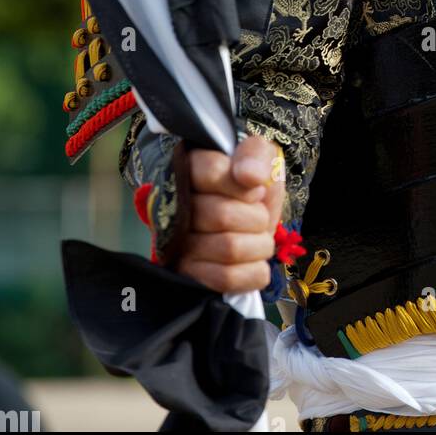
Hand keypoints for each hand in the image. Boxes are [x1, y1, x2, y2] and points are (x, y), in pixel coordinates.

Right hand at [175, 135, 284, 294]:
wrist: (248, 225)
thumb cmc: (251, 188)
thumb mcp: (259, 159)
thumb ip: (255, 155)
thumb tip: (250, 176)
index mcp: (189, 169)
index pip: (211, 172)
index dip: (242, 185)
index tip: (255, 191)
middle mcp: (175, 208)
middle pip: (223, 215)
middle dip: (256, 217)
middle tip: (257, 217)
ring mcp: (178, 246)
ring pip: (230, 249)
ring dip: (259, 244)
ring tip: (256, 238)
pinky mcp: (188, 277)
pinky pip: (228, 279)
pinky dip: (254, 271)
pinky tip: (252, 261)